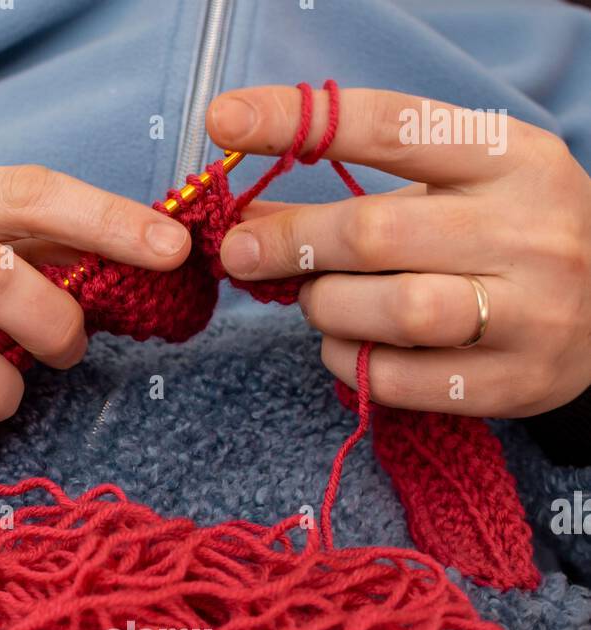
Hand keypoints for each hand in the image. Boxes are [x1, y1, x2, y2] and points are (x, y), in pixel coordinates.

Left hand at [207, 86, 590, 416]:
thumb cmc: (512, 239)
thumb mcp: (460, 188)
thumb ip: (369, 193)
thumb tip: (255, 217)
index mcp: (509, 157)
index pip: (390, 125)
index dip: (299, 121)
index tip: (227, 121)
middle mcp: (526, 227)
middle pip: (376, 232)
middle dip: (293, 244)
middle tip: (246, 253)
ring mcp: (528, 310)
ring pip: (392, 311)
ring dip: (327, 310)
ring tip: (315, 306)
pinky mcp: (513, 381)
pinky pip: (403, 379)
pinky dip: (351, 364)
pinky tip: (345, 350)